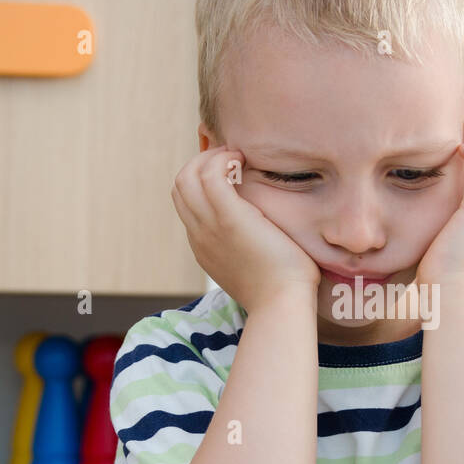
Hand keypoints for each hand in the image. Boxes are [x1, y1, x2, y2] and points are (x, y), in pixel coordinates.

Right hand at [171, 146, 321, 310]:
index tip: (230, 172)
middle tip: (233, 160)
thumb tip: (265, 235)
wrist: (283, 305)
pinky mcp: (228, 218)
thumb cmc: (282, 289)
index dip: (202, 180)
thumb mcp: (255, 266)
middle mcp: (199, 236)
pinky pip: (210, 175)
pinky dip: (222, 160)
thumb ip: (250, 249)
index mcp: (203, 247)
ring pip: (187, 177)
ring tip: (238, 157)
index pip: (187, 203)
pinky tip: (243, 160)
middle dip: (202, 163)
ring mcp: (209, 227)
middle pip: (180, 186)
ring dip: (211, 158)